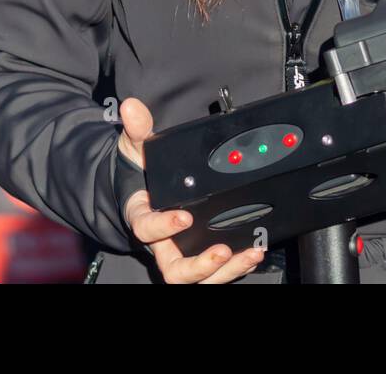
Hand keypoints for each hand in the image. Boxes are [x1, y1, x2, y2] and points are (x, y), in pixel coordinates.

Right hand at [118, 97, 264, 282]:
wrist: (139, 188)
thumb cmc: (139, 171)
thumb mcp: (136, 147)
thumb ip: (137, 129)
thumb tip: (131, 106)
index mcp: (143, 216)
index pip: (146, 229)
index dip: (163, 227)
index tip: (183, 217)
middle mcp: (162, 241)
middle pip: (175, 270)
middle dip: (199, 266)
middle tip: (221, 250)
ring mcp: (181, 251)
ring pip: (199, 278)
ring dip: (226, 271)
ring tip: (249, 254)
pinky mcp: (199, 252)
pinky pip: (216, 271)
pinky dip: (236, 266)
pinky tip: (254, 252)